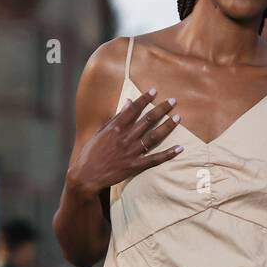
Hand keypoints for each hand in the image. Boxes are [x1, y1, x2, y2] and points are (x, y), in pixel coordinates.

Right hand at [68, 90, 183, 196]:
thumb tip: (128, 102)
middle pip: (147, 120)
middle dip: (161, 109)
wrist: (87, 175)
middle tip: (173, 101)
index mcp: (116, 128)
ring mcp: (131, 152)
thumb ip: (116, 117)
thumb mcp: (100, 132)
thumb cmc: (91, 153)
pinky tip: (179, 148)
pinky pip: (155, 159)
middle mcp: (125, 138)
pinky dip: (168, 154)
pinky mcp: (135, 166)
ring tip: (178, 118)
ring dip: (167, 127)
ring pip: (154, 137)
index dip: (145, 99)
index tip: (155, 90)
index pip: (133, 109)